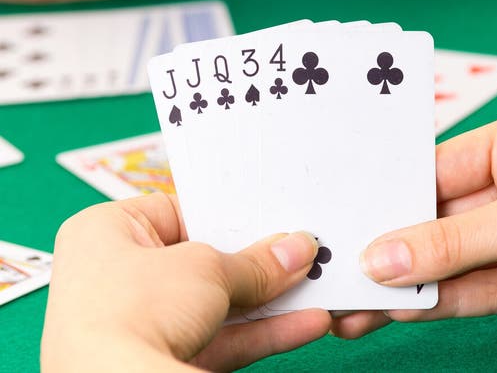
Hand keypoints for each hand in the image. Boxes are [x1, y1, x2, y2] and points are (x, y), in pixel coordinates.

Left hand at [41, 193, 330, 372]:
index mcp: (105, 232)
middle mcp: (116, 277)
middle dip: (255, 263)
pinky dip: (262, 332)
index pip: (177, 213)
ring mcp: (138, 325)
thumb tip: (293, 251)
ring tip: (315, 284)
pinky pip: (220, 340)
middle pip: (202, 262)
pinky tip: (305, 322)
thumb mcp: (205, 269)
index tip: (268, 219)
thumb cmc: (130, 313)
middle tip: (299, 251)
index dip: (225, 216)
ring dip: (268, 299)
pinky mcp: (160, 362)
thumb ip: (254, 263)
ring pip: (216, 305)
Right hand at [332, 106, 496, 338]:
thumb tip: (383, 260)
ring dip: (409, 283)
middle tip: (336, 268)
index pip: (437, 168)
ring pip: (455, 259)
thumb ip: (455, 242)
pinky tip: (397, 311)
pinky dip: (442, 302)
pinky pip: (480, 289)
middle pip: (440, 217)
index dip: (390, 196)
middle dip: (392, 245)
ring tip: (353, 305)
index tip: (344, 220)